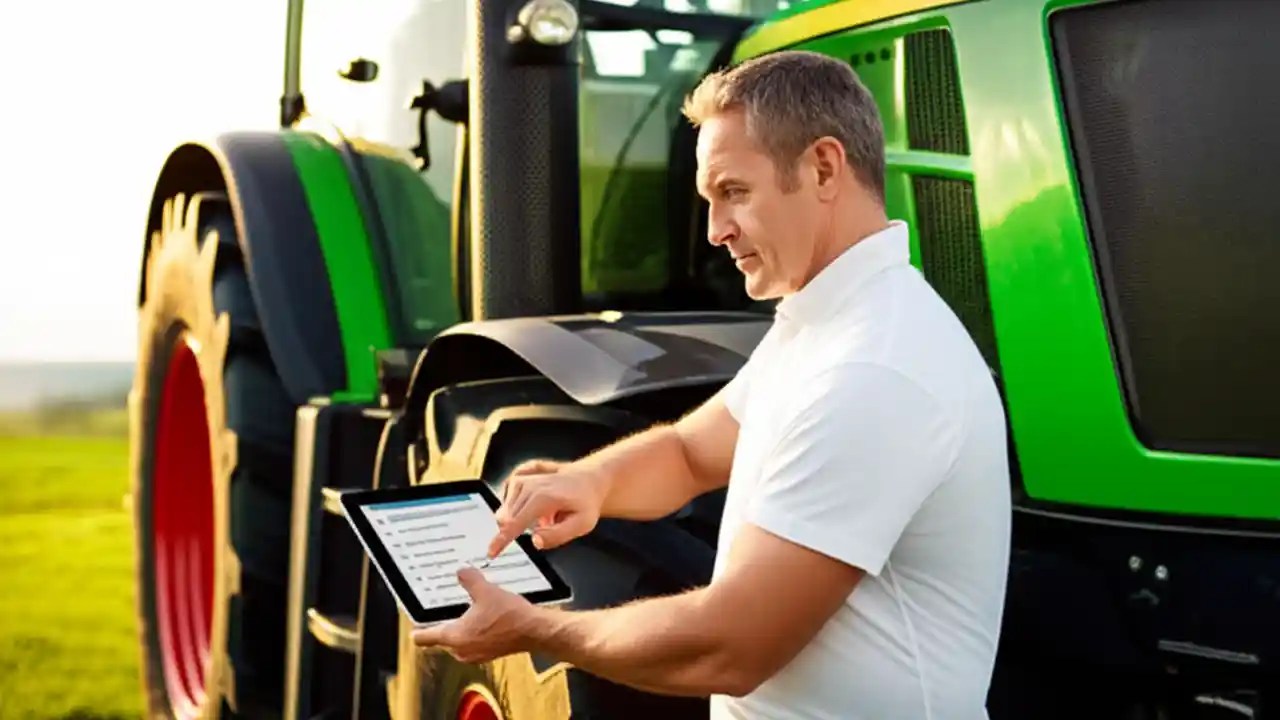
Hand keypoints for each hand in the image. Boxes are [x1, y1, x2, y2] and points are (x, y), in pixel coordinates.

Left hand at [411, 567, 537, 662]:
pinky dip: (475, 631)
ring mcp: (476, 653)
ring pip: (459, 640)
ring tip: (468, 609)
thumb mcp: (486, 590)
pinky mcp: (489, 652)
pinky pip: (473, 642)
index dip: (417, 630)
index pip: (425, 638)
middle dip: (443, 623)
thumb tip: (461, 571)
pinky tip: (485, 617)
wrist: (535, 630)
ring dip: (461, 627)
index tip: (413, 625)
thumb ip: (469, 580)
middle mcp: (462, 650)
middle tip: (444, 608)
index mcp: (455, 637)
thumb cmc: (510, 617)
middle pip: (442, 638)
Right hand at [488, 459, 606, 557]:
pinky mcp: (520, 474)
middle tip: (545, 524)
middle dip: (518, 529)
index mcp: (543, 498)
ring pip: (506, 508)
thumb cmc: (585, 502)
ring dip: (519, 518)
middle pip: (507, 518)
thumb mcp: (581, 525)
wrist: (590, 479)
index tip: (491, 552)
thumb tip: (534, 540)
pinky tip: (530, 504)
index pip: (514, 524)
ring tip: (544, 514)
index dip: (501, 540)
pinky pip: (506, 495)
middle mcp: (529, 485)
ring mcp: (523, 477)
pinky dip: (515, 504)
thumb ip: (557, 536)